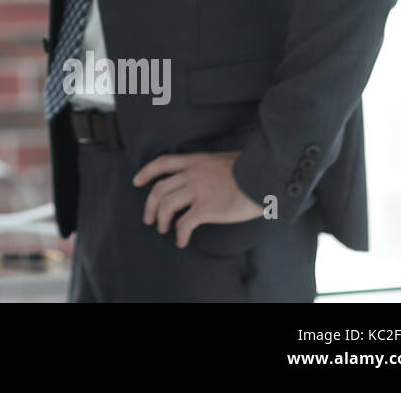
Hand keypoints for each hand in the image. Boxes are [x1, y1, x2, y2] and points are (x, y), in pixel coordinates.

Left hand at [132, 150, 264, 247]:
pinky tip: (181, 241)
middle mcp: (191, 174)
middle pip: (159, 189)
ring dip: (161, 220)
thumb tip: (206, 174)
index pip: (162, 163)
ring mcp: (198, 191)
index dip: (146, 172)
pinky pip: (185, 224)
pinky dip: (179, 234)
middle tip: (148, 218)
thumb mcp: (223, 159)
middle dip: (149, 205)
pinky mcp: (206, 209)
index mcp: (195, 161)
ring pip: (166, 206)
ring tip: (162, 230)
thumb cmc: (250, 169)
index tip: (136, 181)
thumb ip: (209, 167)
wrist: (264, 177)